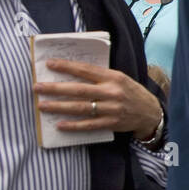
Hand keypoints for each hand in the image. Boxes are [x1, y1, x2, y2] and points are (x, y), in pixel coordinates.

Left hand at [35, 59, 161, 137]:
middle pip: (79, 90)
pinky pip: (89, 125)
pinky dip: (74, 125)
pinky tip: (60, 125)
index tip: (49, 64)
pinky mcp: (112, 123)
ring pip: (81, 107)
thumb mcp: (120, 79)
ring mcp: (112, 109)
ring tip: (42, 105)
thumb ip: (100, 76)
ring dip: (59, 106)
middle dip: (55, 88)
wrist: (151, 112)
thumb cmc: (131, 92)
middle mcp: (112, 92)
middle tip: (37, 87)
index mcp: (114, 77)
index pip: (86, 70)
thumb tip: (72, 72)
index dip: (67, 67)